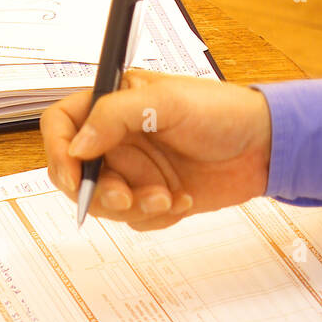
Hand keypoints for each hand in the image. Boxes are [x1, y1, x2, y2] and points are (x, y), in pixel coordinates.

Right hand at [40, 69, 272, 229]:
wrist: (264, 147)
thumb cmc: (221, 112)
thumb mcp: (166, 101)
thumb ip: (114, 116)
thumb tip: (77, 146)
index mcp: (111, 104)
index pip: (61, 124)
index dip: (58, 151)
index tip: (74, 176)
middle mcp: (116, 138)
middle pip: (76, 173)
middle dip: (98, 191)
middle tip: (124, 197)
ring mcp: (134, 170)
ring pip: (104, 203)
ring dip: (133, 206)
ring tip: (165, 196)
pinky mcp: (152, 196)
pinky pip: (135, 219)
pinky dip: (156, 216)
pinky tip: (182, 199)